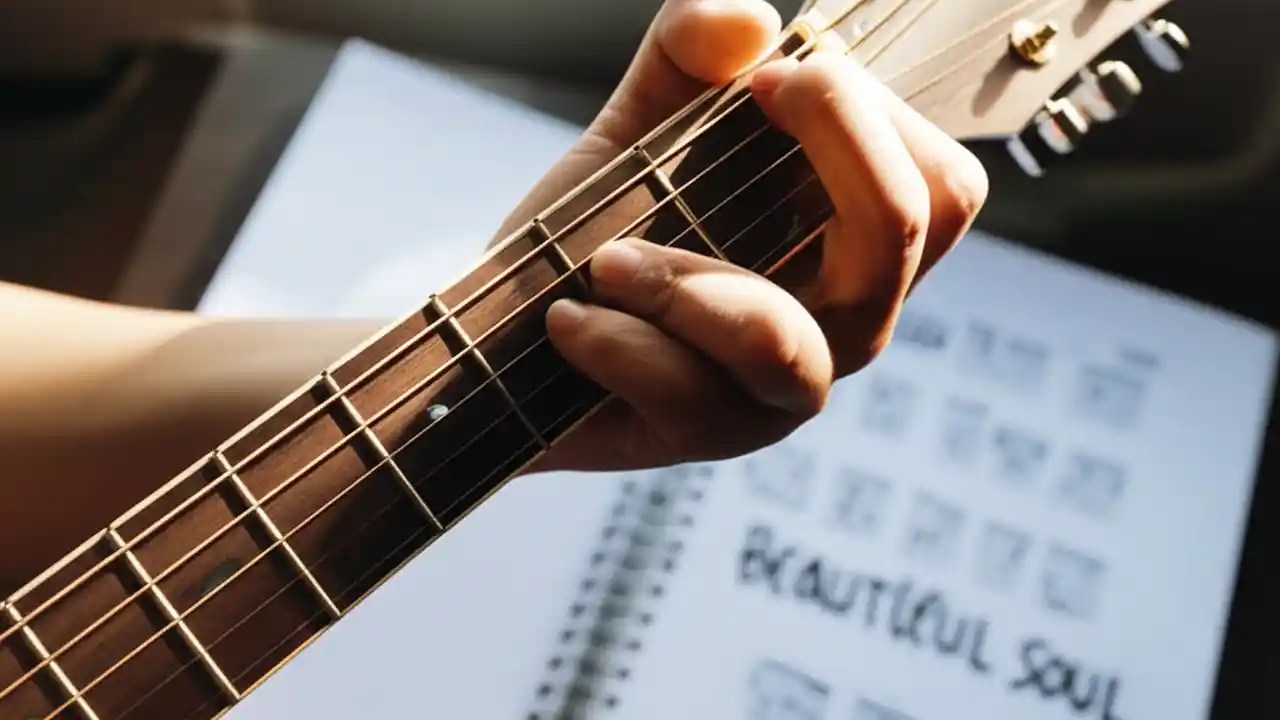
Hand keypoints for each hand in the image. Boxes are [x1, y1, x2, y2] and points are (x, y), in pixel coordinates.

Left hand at [496, 0, 987, 472]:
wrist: (509, 339)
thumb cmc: (593, 232)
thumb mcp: (638, 121)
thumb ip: (687, 50)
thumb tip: (750, 20)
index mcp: (850, 243)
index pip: (943, 185)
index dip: (869, 112)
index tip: (769, 81)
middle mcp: (841, 319)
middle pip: (905, 228)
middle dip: (826, 139)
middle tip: (731, 111)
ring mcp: (782, 391)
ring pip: (775, 334)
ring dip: (679, 279)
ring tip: (604, 260)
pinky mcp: (713, 439)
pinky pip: (684, 391)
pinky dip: (612, 337)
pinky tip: (566, 320)